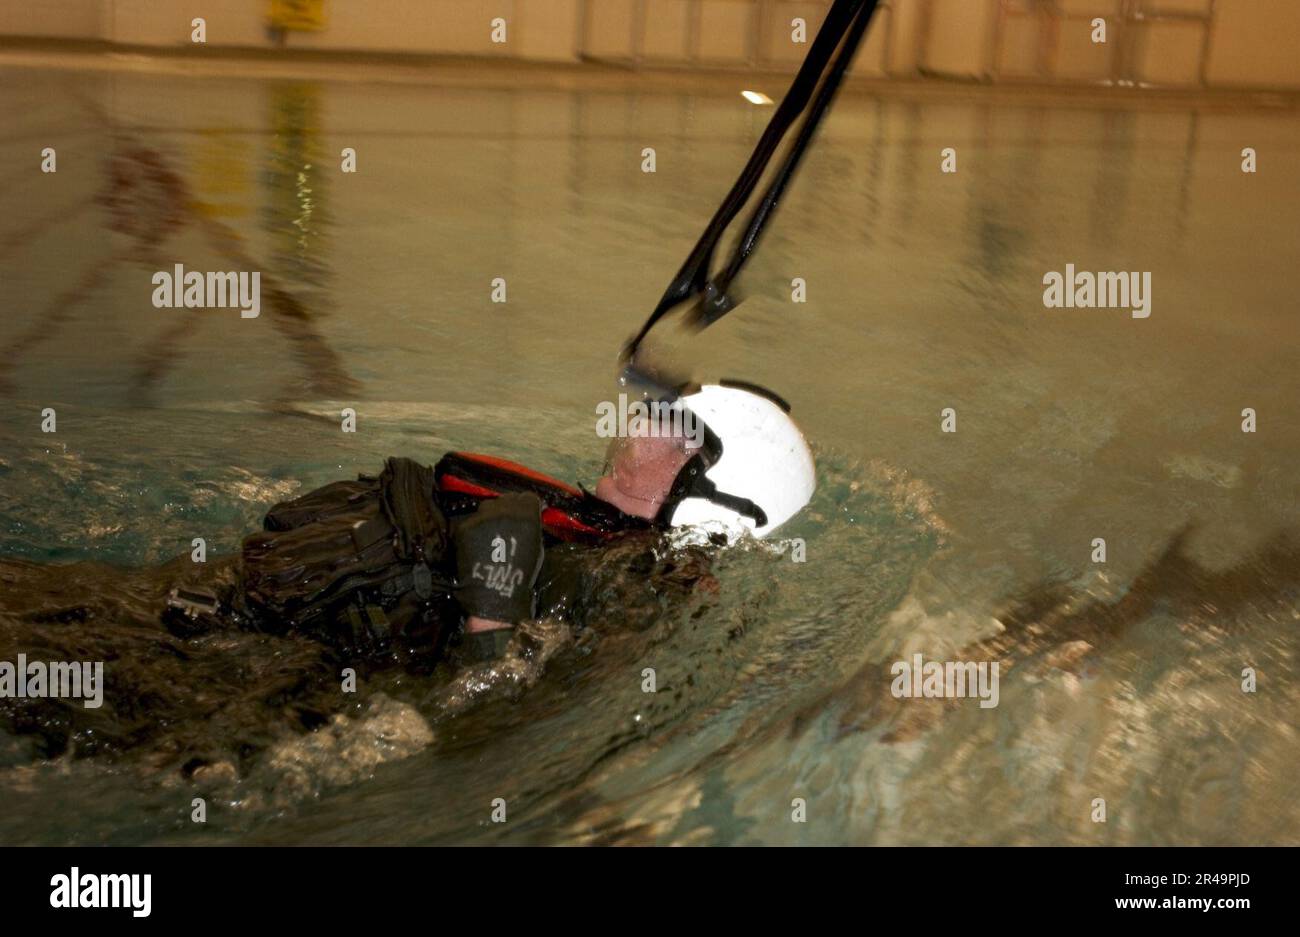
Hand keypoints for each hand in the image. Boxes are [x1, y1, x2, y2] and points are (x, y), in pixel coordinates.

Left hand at [452, 493, 543, 625]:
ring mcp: (482, 516)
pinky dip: (476, 529)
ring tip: (491, 532)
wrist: (493, 590)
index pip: (528, 497)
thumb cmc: (522, 573)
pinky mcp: (465, 526)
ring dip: (491, 515)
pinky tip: (477, 543)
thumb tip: (527, 520)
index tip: (526, 514)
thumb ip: (531, 527)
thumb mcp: (537, 547)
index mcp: (526, 514)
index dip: (527, 506)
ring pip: (488, 507)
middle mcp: (504, 509)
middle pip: (507, 499)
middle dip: (509, 508)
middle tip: (508, 523)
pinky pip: (473, 522)